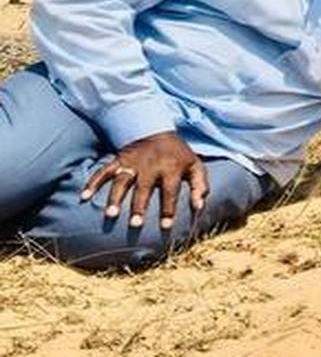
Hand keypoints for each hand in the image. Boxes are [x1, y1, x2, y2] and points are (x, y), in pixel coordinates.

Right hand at [80, 131, 208, 229]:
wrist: (157, 129)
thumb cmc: (178, 155)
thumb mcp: (196, 166)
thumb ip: (200, 186)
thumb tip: (199, 207)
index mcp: (170, 168)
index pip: (170, 191)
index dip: (168, 209)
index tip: (165, 227)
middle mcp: (150, 166)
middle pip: (143, 188)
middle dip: (139, 206)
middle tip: (135, 225)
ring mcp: (132, 163)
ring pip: (121, 181)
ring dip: (115, 197)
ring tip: (110, 215)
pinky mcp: (118, 160)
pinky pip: (103, 171)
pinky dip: (93, 182)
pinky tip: (84, 197)